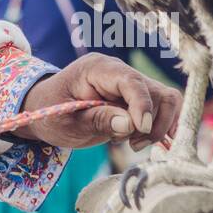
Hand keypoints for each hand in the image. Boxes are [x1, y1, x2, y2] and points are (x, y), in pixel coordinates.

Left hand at [14, 52, 182, 149]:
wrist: (46, 112)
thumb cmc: (51, 113)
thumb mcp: (67, 120)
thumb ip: (98, 119)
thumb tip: (131, 124)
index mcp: (97, 69)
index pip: (131, 81)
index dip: (142, 105)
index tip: (141, 130)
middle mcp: (118, 71)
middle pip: (156, 92)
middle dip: (152, 122)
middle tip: (132, 143)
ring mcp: (130, 84)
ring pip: (166, 100)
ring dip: (158, 127)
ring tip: (133, 142)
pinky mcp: (137, 98)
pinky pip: (163, 109)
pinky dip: (160, 127)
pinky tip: (141, 140)